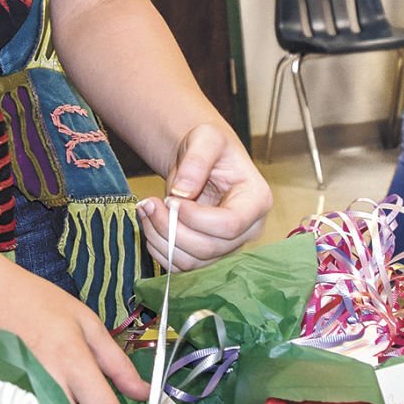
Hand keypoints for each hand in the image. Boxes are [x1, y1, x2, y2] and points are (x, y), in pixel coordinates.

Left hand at [137, 122, 272, 271]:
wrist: (200, 158)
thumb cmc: (209, 144)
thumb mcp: (205, 138)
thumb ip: (196, 160)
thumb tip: (182, 191)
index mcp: (256, 200)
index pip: (231, 224)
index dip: (197, 218)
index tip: (173, 199)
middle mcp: (248, 229)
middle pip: (210, 247)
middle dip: (173, 229)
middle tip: (150, 203)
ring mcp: (228, 245)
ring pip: (193, 261)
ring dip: (162, 239)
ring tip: (147, 210)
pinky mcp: (207, 254)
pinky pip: (182, 266)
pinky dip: (160, 250)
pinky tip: (150, 224)